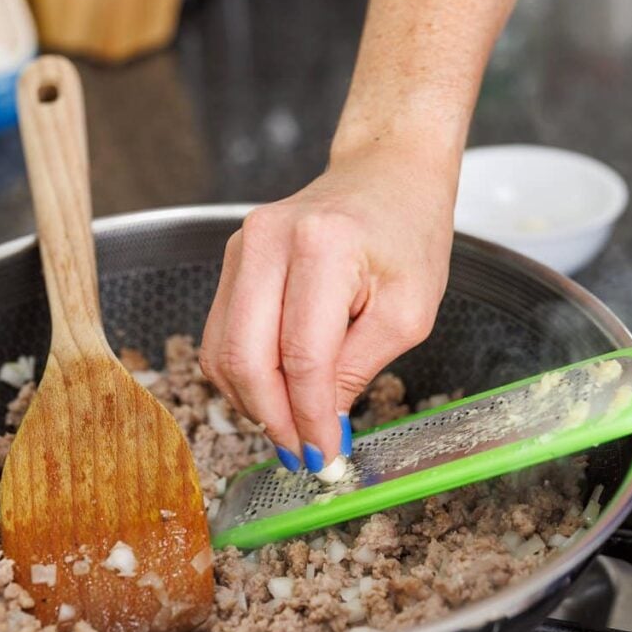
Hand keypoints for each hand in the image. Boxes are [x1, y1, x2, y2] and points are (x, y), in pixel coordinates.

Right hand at [199, 143, 456, 472]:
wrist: (387, 174)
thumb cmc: (409, 234)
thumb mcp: (409, 311)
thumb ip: (358, 370)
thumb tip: (319, 426)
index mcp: (322, 247)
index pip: (302, 357)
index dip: (308, 418)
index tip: (323, 457)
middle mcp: (268, 240)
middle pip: (245, 358)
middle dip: (272, 420)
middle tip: (300, 455)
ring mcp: (242, 246)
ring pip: (222, 351)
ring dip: (253, 403)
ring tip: (291, 428)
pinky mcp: (233, 258)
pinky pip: (223, 333)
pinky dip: (244, 375)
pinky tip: (276, 394)